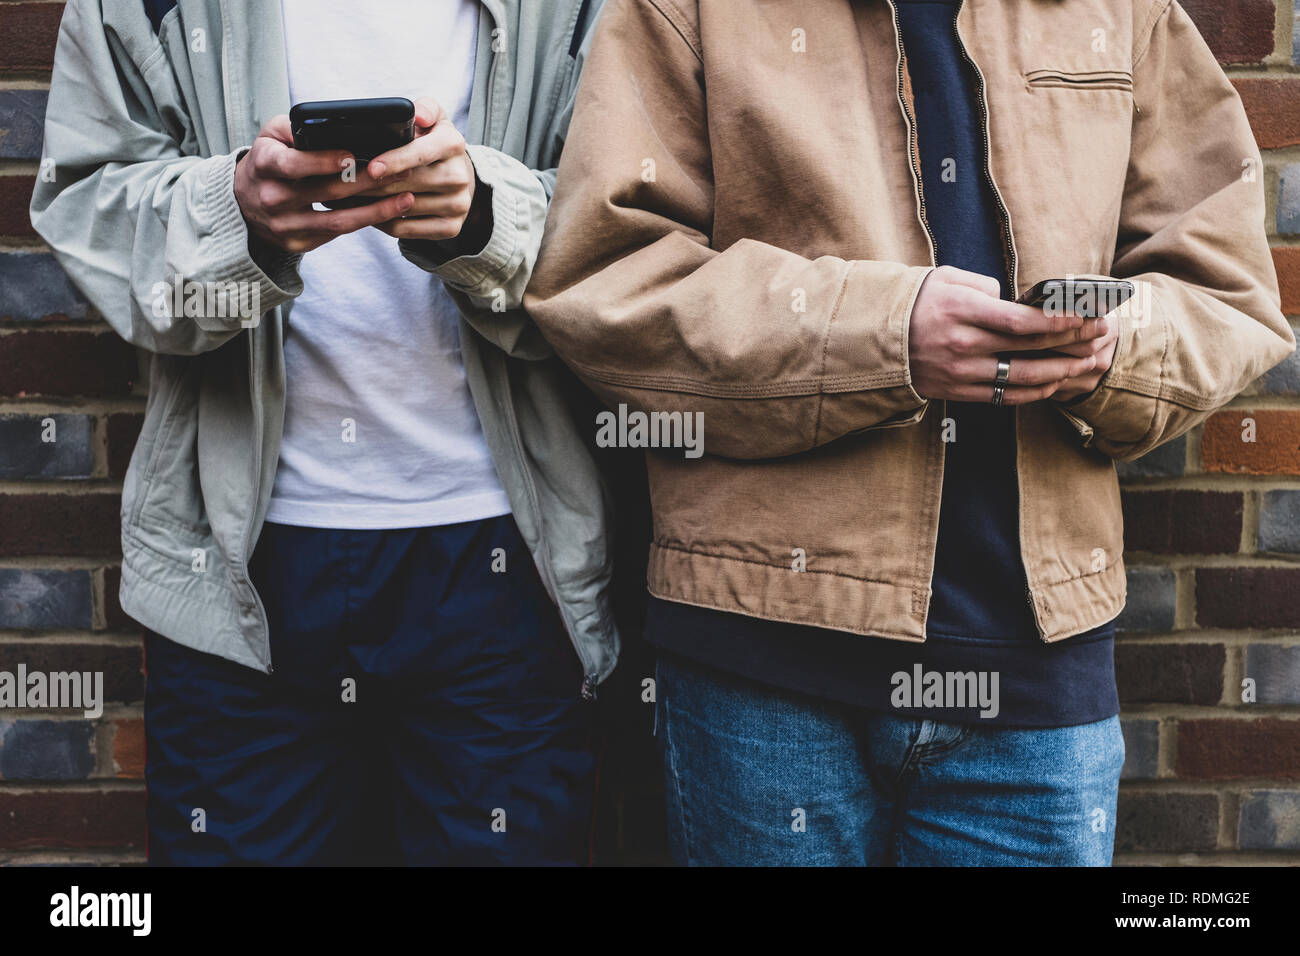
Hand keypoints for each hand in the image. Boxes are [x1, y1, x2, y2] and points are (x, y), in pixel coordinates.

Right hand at [234, 115, 414, 253]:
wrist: (243, 204)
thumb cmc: (267, 162)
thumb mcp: (270, 137)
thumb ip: (296, 127)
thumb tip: (331, 125)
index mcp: (264, 166)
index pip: (293, 165)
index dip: (322, 162)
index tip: (352, 156)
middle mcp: (272, 198)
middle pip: (325, 192)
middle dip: (365, 182)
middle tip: (399, 170)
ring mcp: (285, 226)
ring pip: (337, 221)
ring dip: (376, 210)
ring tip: (406, 199)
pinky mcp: (298, 244)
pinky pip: (337, 233)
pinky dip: (364, 222)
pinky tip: (388, 212)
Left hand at [353, 97, 485, 242]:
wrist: (462, 180)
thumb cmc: (434, 146)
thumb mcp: (434, 120)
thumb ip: (425, 108)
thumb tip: (418, 116)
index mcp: (453, 144)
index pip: (421, 153)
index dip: (394, 161)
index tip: (371, 168)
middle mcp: (459, 177)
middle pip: (407, 184)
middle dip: (370, 184)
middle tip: (341, 182)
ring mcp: (457, 205)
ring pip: (402, 208)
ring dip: (369, 204)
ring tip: (344, 197)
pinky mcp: (451, 228)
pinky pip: (405, 231)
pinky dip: (381, 222)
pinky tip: (364, 213)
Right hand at [908, 266, 1106, 404]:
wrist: (875, 339)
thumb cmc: (917, 303)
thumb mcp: (947, 280)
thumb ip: (986, 288)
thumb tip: (1017, 303)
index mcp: (961, 313)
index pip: (1021, 322)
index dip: (1058, 321)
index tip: (1085, 315)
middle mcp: (962, 346)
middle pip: (1029, 349)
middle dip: (1070, 341)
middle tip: (1099, 334)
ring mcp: (960, 373)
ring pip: (1022, 378)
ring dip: (1060, 371)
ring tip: (1085, 362)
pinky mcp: (958, 392)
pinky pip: (1004, 396)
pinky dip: (1033, 392)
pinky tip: (1054, 383)